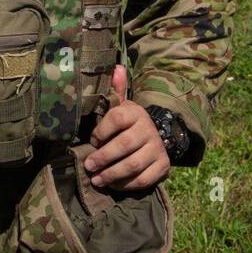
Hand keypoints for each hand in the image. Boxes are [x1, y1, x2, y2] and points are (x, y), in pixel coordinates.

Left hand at [85, 66, 170, 189]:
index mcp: (135, 112)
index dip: (101, 131)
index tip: (91, 141)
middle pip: (124, 145)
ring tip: (96, 179)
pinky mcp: (163, 166)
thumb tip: (115, 67)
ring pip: (133, 165)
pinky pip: (144, 179)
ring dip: (112, 174)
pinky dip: (126, 185)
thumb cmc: (127, 122)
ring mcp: (158, 149)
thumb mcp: (121, 105)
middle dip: (103, 157)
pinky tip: (113, 185)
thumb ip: (114, 90)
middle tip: (88, 166)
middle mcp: (149, 130)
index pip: (117, 119)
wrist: (157, 135)